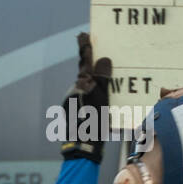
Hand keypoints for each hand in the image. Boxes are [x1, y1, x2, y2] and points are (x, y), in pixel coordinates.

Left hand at [60, 32, 111, 162]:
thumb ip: (102, 78)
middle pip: (85, 76)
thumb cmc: (92, 123)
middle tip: (102, 58)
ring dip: (96, 86)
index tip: (83, 35)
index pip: (83, 62)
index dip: (84, 48)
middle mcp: (73, 92)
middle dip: (93, 68)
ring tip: (109, 86)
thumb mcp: (101, 98)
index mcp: (80, 86)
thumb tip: (103, 60)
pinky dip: (95, 99)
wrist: (82, 148)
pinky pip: (86, 101)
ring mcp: (72, 104)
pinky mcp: (75, 114)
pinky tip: (104, 105)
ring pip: (87, 90)